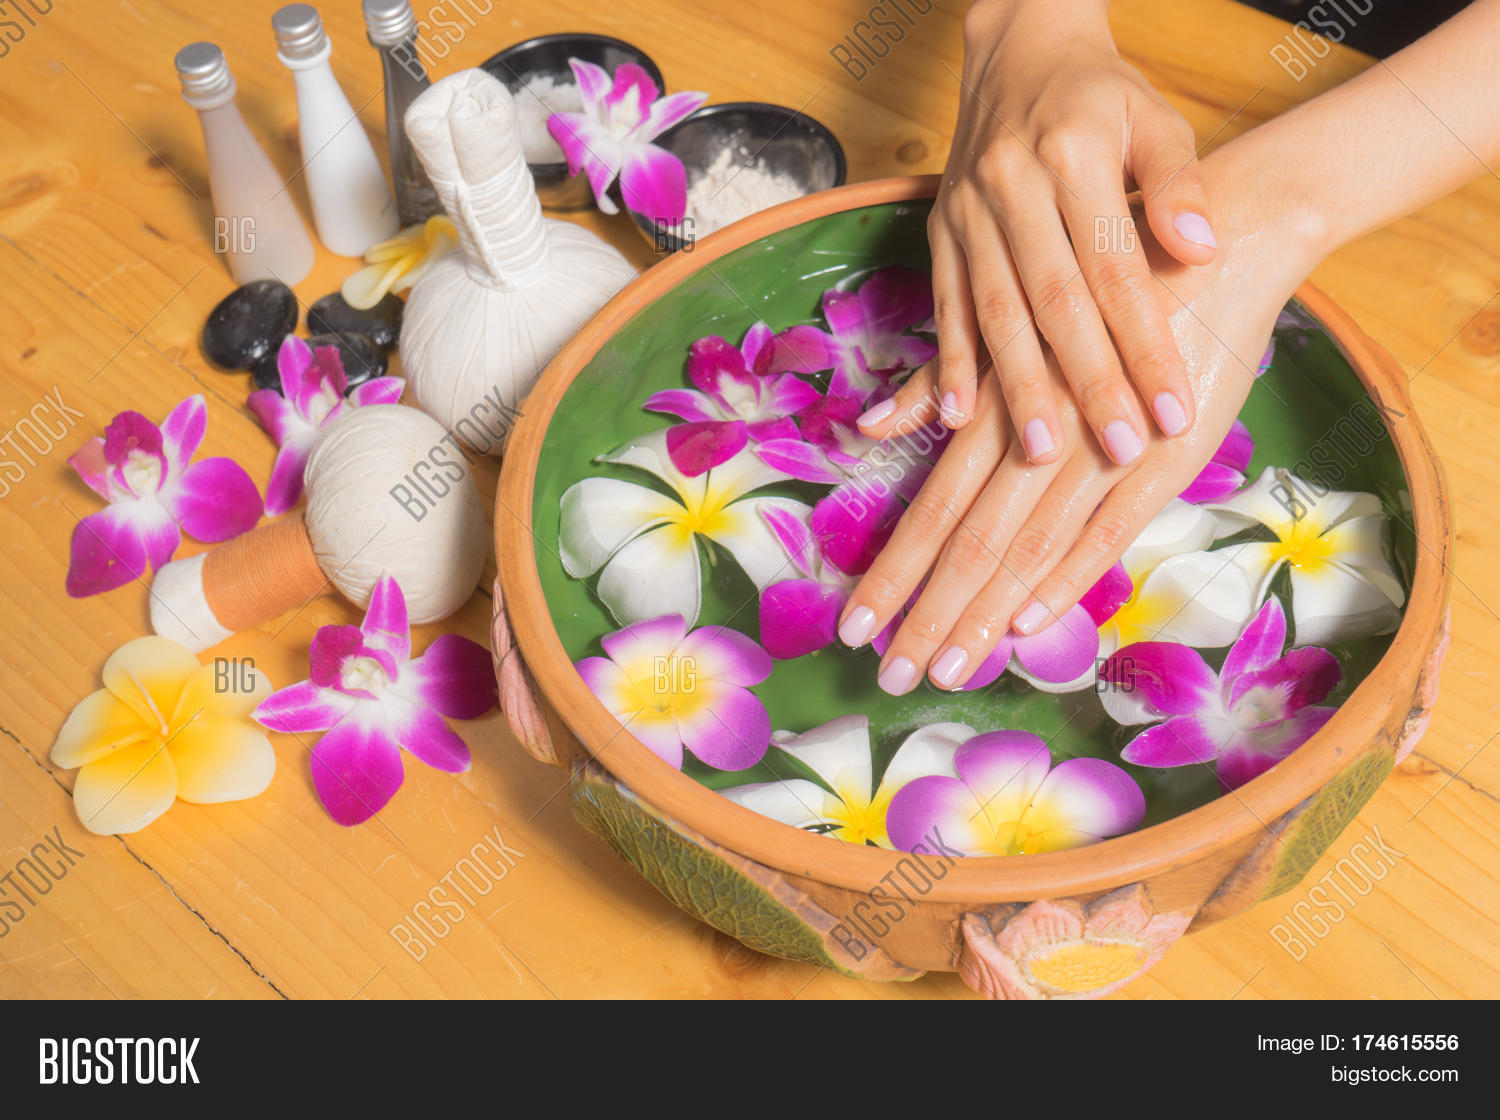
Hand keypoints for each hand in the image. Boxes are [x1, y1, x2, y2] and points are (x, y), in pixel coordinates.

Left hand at [838, 142, 1313, 692]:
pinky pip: (1106, 531)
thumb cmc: (1096, 290)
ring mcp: (1099, 451)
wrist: (1215, 242)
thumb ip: (941, 387)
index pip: (929, 511)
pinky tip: (1029, 624)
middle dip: (923, 616)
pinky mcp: (1164, 458)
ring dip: (982, 616)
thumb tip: (869, 424)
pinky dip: (1065, 577)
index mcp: (994, 411)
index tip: (854, 628)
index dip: (891, 574)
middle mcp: (1034, 436)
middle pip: (965, 543)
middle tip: (886, 676)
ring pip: (1025, 548)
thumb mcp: (1010, 333)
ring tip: (944, 673)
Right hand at [927, 0, 1217, 464]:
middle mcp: (1012, 185)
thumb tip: (1202, 251)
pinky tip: (958, 416)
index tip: (1172, 410)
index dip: (1145, 344)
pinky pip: (944, 304)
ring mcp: (968, 212)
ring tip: (1043, 450)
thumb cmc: (1099, 95)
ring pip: (996, 312)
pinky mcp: (939, 231)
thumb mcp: (1155, 118)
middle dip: (1089, 382)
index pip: (1117, 270)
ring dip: (1018, 387)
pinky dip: (950, 362)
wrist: (1017, 49)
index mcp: (1074, 155)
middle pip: (1055, 302)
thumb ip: (1179, 185)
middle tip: (1120, 448)